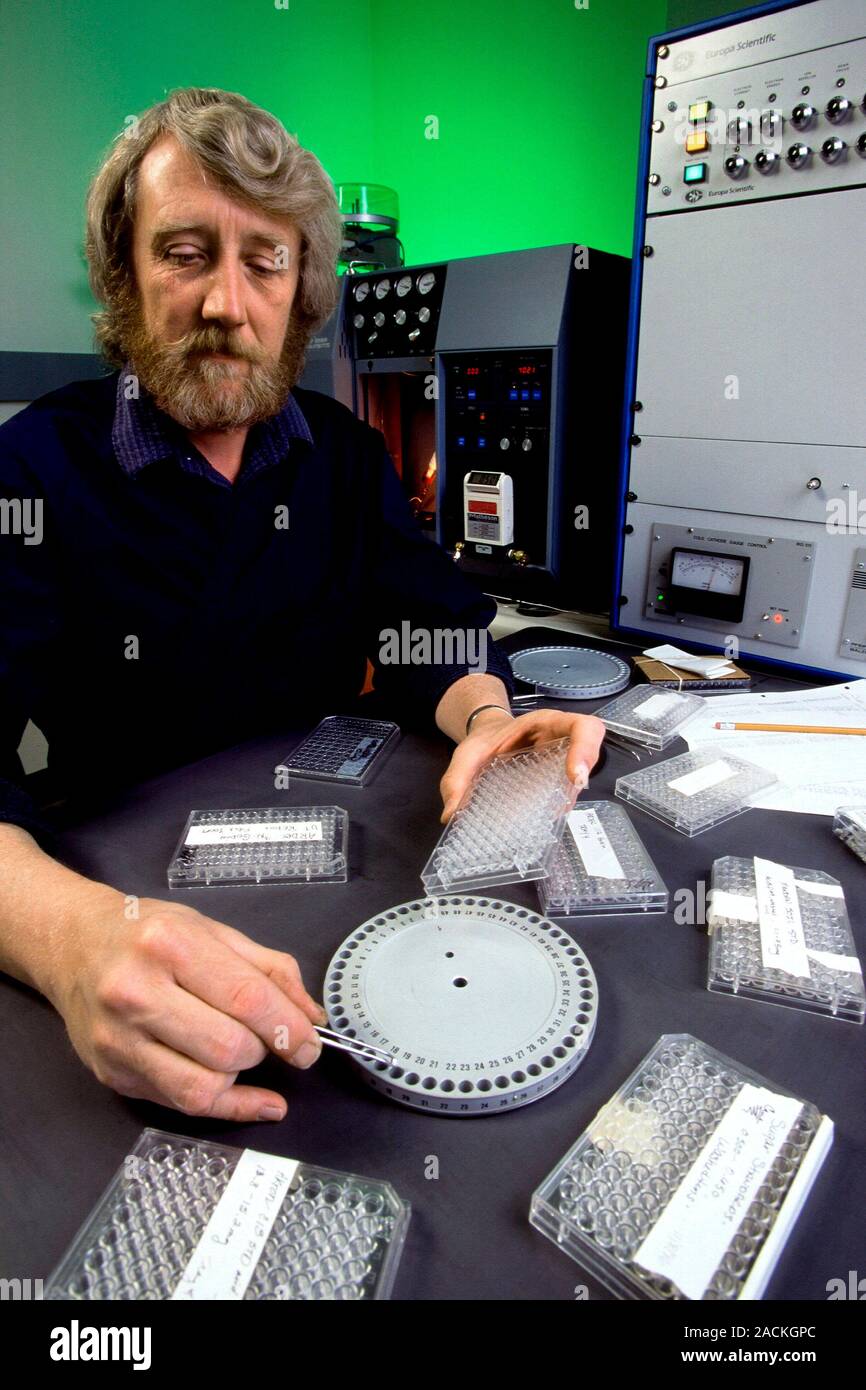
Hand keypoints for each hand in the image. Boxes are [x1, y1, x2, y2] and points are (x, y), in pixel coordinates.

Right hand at [49, 893, 325, 1122]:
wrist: (73, 945)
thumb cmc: (147, 934)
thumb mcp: (213, 931)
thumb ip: (269, 970)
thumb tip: (311, 1016)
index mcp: (170, 944)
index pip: (246, 999)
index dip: (289, 1028)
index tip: (310, 1043)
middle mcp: (136, 992)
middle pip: (227, 1047)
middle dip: (264, 1049)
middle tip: (269, 1038)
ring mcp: (119, 1039)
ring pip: (204, 1086)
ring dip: (240, 1075)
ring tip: (239, 1051)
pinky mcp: (113, 1073)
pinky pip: (181, 1105)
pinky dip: (228, 1106)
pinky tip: (256, 1101)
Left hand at [439, 707, 605, 821]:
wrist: (485, 740)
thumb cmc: (485, 739)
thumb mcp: (468, 752)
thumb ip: (457, 779)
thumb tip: (451, 813)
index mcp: (546, 723)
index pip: (583, 727)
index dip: (587, 749)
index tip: (574, 776)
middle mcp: (560, 742)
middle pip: (590, 752)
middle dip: (582, 775)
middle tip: (563, 799)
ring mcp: (561, 764)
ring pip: (579, 779)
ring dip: (567, 796)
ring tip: (547, 812)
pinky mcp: (555, 782)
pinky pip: (564, 794)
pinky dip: (556, 807)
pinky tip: (540, 818)